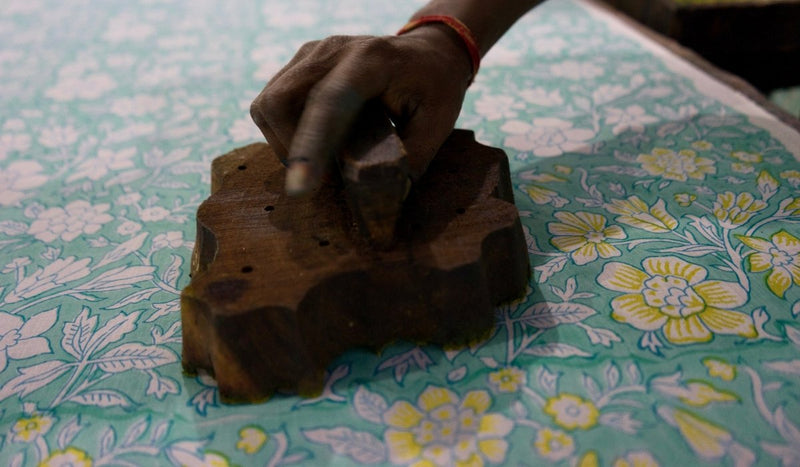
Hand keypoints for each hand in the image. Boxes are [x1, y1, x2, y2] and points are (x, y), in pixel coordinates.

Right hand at [250, 25, 472, 193]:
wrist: (429, 52)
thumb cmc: (435, 88)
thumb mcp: (437, 124)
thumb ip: (410, 161)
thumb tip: (379, 205)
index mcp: (371, 61)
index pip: (328, 102)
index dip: (310, 146)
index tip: (301, 189)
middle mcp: (332, 50)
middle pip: (279, 102)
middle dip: (293, 151)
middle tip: (327, 178)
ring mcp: (311, 53)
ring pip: (267, 105)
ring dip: (287, 144)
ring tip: (325, 159)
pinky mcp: (300, 63)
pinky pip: (272, 104)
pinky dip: (286, 132)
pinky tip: (318, 141)